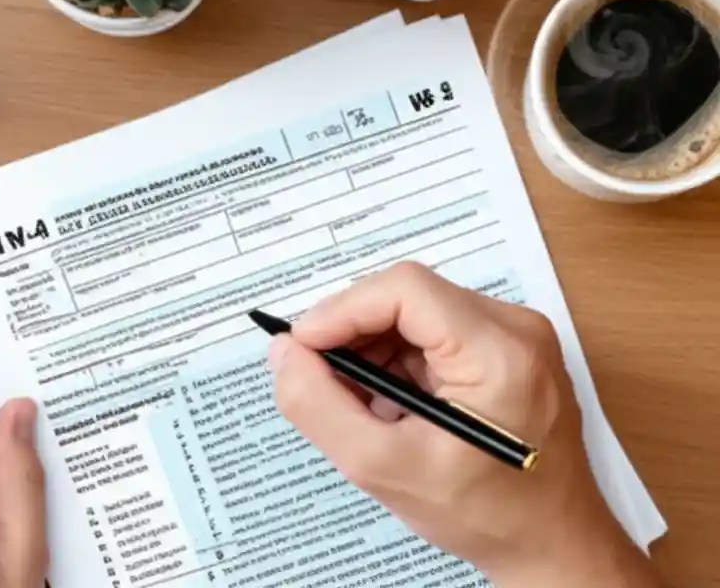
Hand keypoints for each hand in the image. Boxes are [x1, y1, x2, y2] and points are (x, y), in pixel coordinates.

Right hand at [267, 263, 661, 587]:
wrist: (552, 545)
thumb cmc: (485, 515)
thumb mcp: (383, 468)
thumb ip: (320, 406)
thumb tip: (284, 352)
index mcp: (500, 353)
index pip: (404, 290)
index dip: (341, 310)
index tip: (302, 348)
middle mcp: (516, 328)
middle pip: (407, 297)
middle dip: (353, 335)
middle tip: (323, 384)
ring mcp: (517, 336)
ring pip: (416, 312)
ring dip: (374, 350)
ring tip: (361, 406)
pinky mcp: (509, 348)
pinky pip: (435, 331)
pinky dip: (399, 361)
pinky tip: (392, 406)